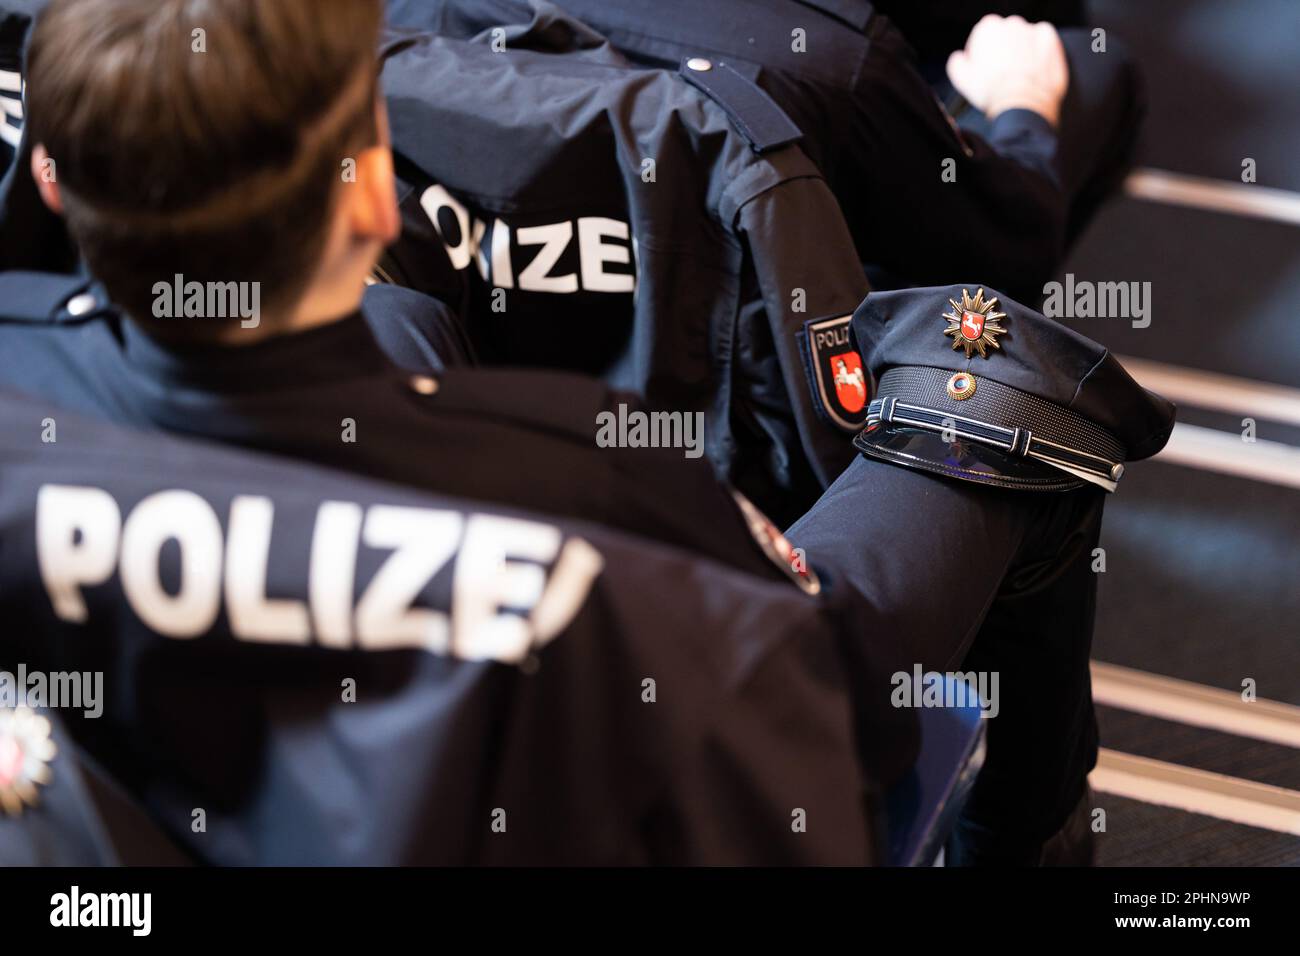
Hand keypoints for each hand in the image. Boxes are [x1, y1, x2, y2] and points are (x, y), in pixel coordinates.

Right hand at [946, 15, 1068, 126]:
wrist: (1023, 103)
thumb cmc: (992, 92)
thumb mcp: (961, 80)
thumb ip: (957, 62)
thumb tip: (960, 58)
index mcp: (987, 28)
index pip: (982, 36)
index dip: (980, 55)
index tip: (983, 69)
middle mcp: (1011, 23)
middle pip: (1004, 36)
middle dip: (1003, 51)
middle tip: (1002, 74)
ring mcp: (1031, 29)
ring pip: (1023, 39)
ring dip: (1021, 51)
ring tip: (1018, 75)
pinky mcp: (1049, 38)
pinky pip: (1042, 42)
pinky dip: (1038, 52)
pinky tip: (1032, 69)